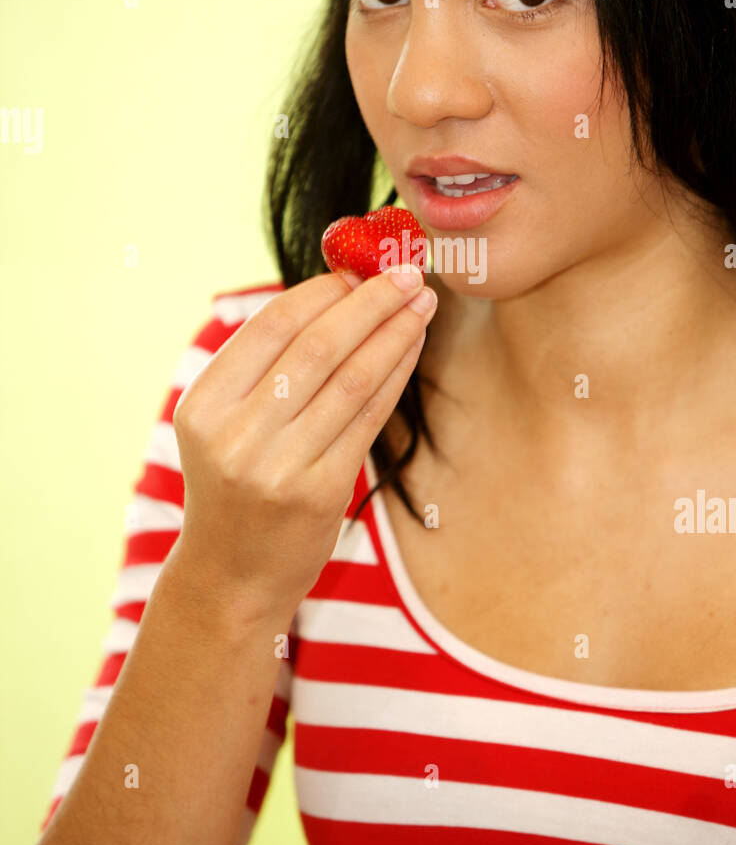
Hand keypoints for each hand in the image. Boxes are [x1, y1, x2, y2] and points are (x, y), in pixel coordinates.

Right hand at [171, 266, 436, 615]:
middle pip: (317, 346)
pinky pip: (368, 417)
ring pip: (351, 378)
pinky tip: (412, 347)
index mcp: (203, 405)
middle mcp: (234, 434)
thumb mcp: (226, 425)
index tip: (362, 268)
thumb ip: (265, 367)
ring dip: (394, 332)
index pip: (272, 326)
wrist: (233, 576)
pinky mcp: (318, 491)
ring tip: (423, 303)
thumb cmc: (238, 486)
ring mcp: (277, 466)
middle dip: (370, 301)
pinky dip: (395, 374)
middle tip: (408, 272)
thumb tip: (336, 290)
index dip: (324, 290)